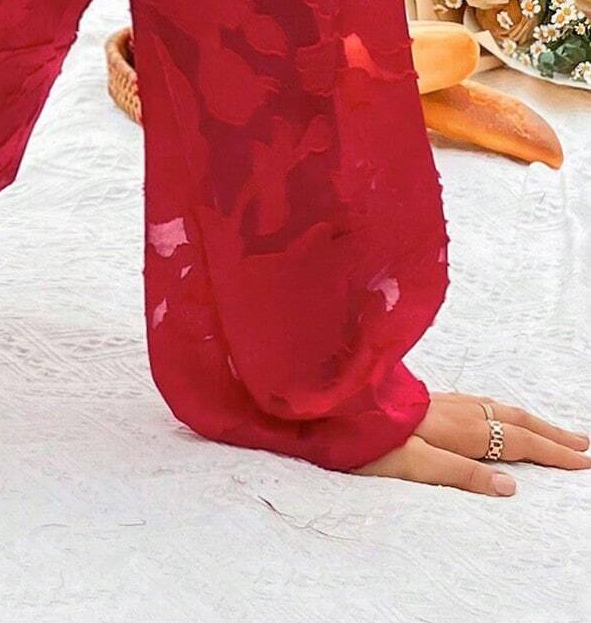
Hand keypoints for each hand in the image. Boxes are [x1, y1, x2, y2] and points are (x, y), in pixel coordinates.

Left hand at [350, 390, 590, 494]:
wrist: (321, 402)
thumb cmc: (361, 439)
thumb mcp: (411, 465)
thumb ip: (460, 474)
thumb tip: (511, 486)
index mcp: (455, 427)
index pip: (515, 439)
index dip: (551, 450)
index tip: (584, 459)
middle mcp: (451, 408)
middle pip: (511, 418)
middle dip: (549, 432)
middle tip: (583, 444)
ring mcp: (436, 400)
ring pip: (493, 407)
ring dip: (526, 419)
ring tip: (549, 429)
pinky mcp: (420, 398)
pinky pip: (474, 401)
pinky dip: (498, 408)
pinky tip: (492, 412)